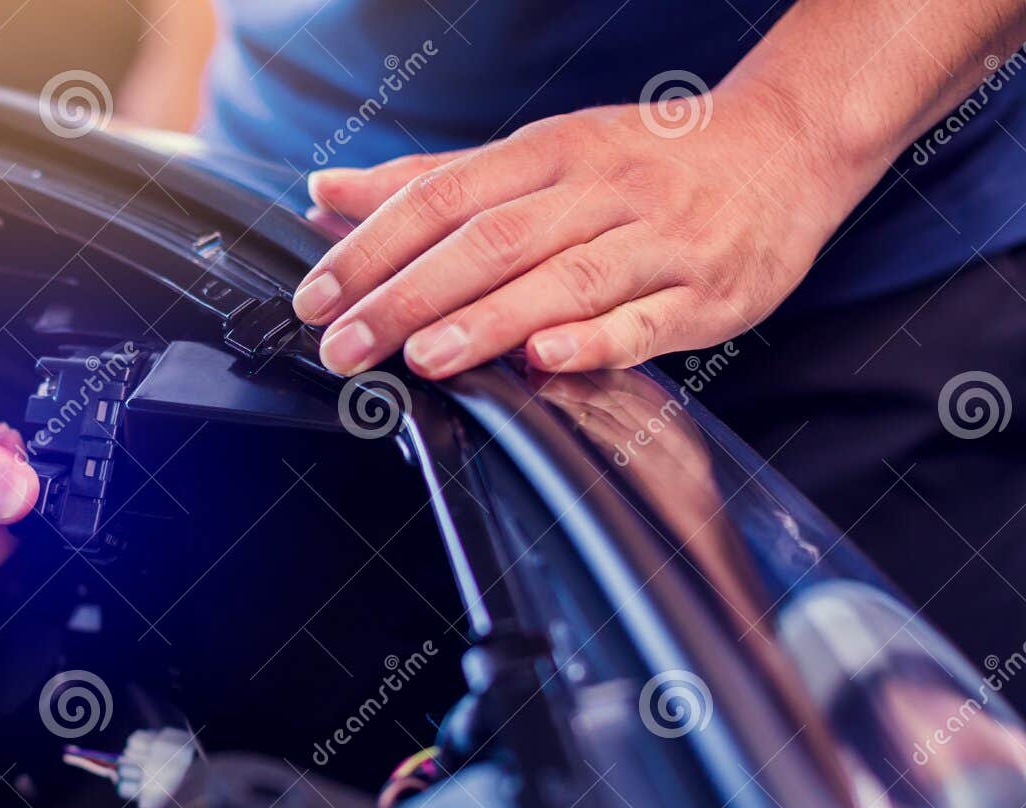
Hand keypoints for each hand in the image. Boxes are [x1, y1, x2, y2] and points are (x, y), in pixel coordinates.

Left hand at [293, 86, 861, 377]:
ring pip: (563, 279)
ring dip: (487, 320)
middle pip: (492, 242)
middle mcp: (601, 190)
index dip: (374, 247)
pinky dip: (594, 341)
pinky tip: (543, 360)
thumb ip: (433, 181)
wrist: (789, 147)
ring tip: (422, 357)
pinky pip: (646, 320)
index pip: (444, 197)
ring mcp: (659, 241)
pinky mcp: (709, 293)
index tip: (318, 295)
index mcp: (551, 152)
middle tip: (345, 345)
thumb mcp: (540, 153)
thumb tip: (326, 192)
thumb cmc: (645, 161)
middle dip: (408, 297)